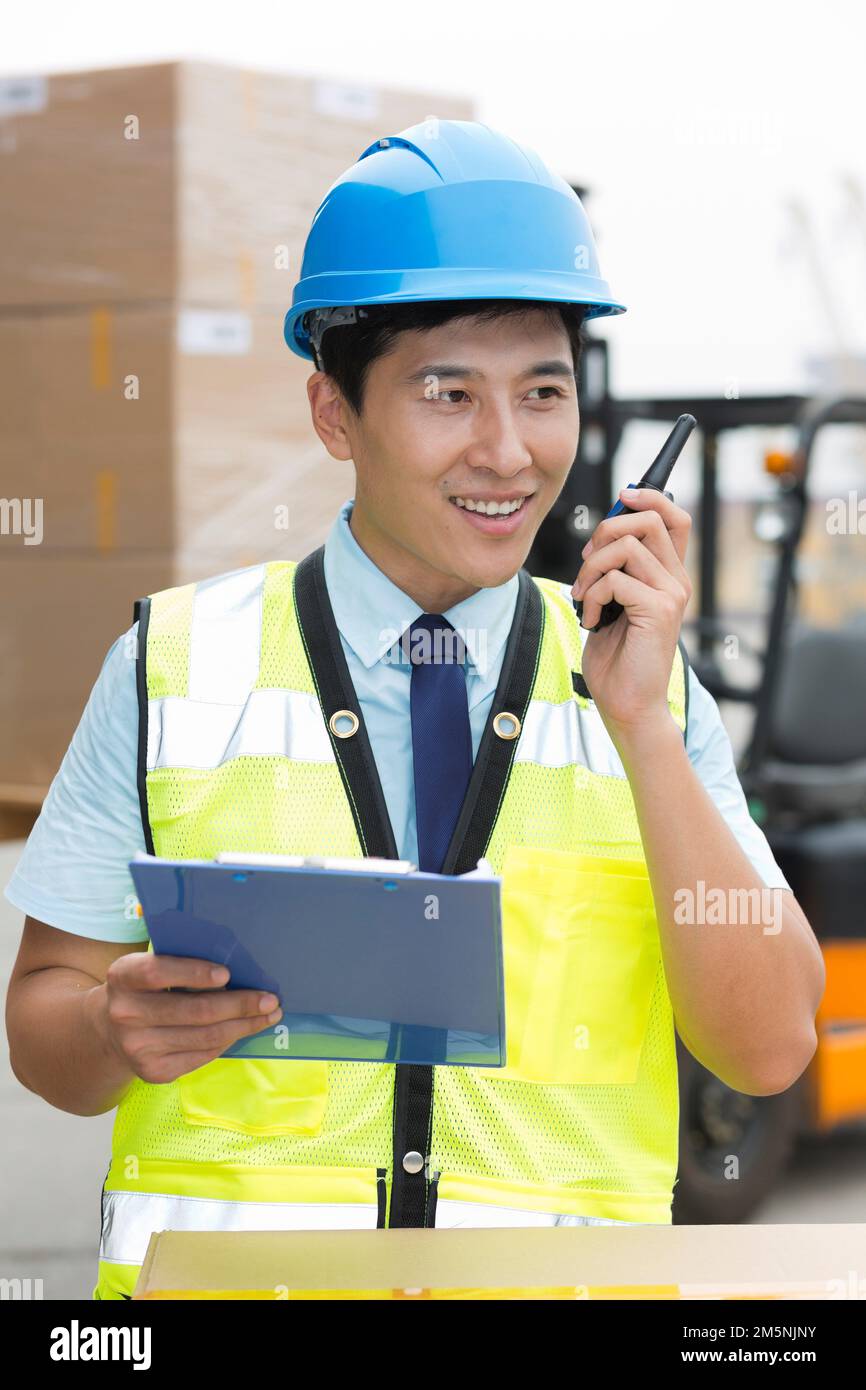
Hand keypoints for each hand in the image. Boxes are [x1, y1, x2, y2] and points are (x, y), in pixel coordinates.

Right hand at [99, 951, 282, 1083]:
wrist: (109, 1030)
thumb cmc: (144, 988)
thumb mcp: (149, 967)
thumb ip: (179, 962)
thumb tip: (238, 969)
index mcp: (123, 977)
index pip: (158, 972)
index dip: (194, 973)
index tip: (227, 974)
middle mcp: (126, 1014)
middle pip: (194, 1011)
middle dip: (239, 1005)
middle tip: (270, 999)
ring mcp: (138, 1047)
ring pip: (205, 1037)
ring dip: (243, 1026)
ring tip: (267, 1016)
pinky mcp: (153, 1072)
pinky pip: (202, 1055)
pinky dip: (227, 1041)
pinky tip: (242, 1030)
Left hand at [571, 488, 691, 746]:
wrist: (628, 704)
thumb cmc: (617, 658)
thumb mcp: (613, 603)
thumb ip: (615, 568)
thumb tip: (602, 533)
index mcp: (669, 576)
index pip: (674, 517)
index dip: (650, 495)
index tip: (623, 496)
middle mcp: (677, 581)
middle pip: (648, 520)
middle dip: (605, 530)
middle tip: (586, 562)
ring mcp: (671, 594)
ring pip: (625, 546)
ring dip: (590, 568)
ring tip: (584, 596)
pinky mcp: (659, 610)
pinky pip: (615, 579)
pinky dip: (593, 595)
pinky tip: (592, 619)